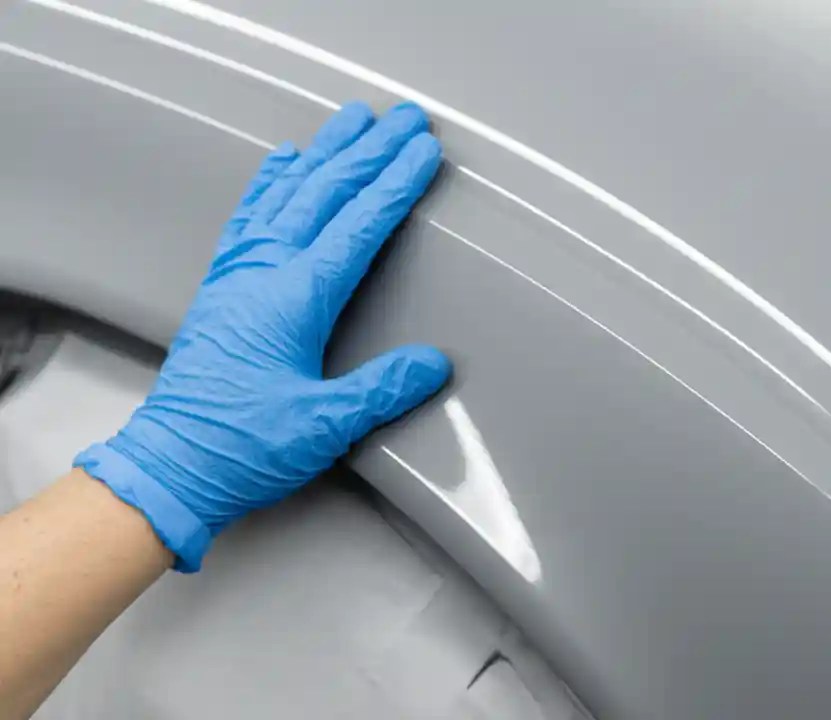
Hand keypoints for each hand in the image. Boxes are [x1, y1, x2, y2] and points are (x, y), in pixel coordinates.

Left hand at [75, 102, 450, 571]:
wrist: (172, 464)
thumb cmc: (241, 445)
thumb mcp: (325, 425)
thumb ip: (382, 389)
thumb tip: (432, 362)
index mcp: (294, 298)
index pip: (358, 225)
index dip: (395, 184)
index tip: (423, 151)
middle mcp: (263, 274)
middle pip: (326, 193)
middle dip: (371, 151)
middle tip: (405, 118)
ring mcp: (239, 275)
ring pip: (289, 193)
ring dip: (326, 152)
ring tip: (353, 120)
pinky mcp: (224, 287)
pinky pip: (252, 215)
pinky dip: (272, 181)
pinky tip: (285, 161)